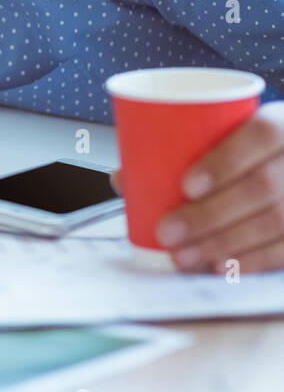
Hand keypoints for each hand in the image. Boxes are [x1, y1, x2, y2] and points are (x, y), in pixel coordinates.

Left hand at [139, 101, 283, 273]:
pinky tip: (220, 267)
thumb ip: (176, 153)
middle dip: (210, 215)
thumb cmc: (247, 151)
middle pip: (264, 186)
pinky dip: (252, 261)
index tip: (186, 186)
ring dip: (223, 244)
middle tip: (166, 232)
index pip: (262, 135)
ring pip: (276, 221)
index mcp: (282, 123)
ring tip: (181, 256)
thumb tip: (123, 177)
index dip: (226, 161)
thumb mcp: (222, 137)